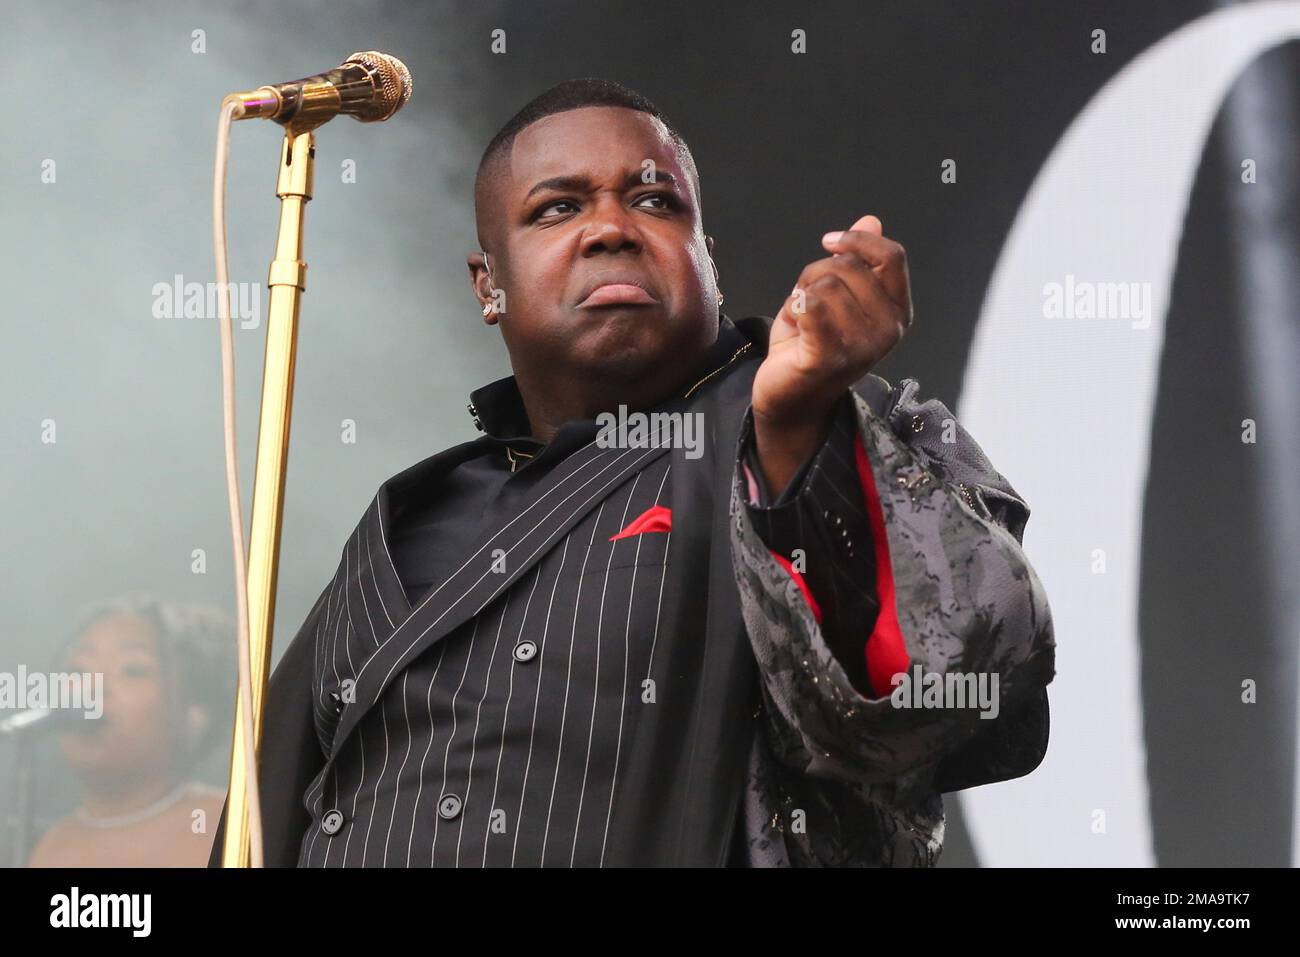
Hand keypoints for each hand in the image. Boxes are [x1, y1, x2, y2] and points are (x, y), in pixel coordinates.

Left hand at [751, 215, 912, 494]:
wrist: (791, 397)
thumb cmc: (813, 345)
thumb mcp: (839, 295)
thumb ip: (856, 259)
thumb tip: (870, 220)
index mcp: (897, 312)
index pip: (891, 256)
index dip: (858, 241)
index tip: (830, 242)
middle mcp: (889, 330)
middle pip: (849, 266)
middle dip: (817, 273)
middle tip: (807, 301)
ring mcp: (863, 346)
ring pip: (825, 284)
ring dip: (802, 294)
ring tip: (802, 320)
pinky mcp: (831, 356)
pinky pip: (812, 305)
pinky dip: (795, 307)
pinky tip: (795, 327)